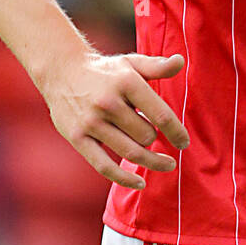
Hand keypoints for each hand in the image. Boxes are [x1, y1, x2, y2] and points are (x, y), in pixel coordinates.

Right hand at [42, 51, 188, 189]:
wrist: (61, 71)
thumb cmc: (104, 71)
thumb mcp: (131, 64)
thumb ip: (157, 66)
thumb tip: (181, 61)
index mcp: (126, 82)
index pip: (160, 115)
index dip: (176, 132)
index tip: (184, 142)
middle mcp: (108, 102)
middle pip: (146, 136)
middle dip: (155, 140)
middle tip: (156, 139)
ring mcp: (91, 121)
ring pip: (130, 152)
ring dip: (150, 160)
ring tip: (164, 163)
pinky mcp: (77, 137)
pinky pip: (104, 166)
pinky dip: (124, 178)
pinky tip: (140, 183)